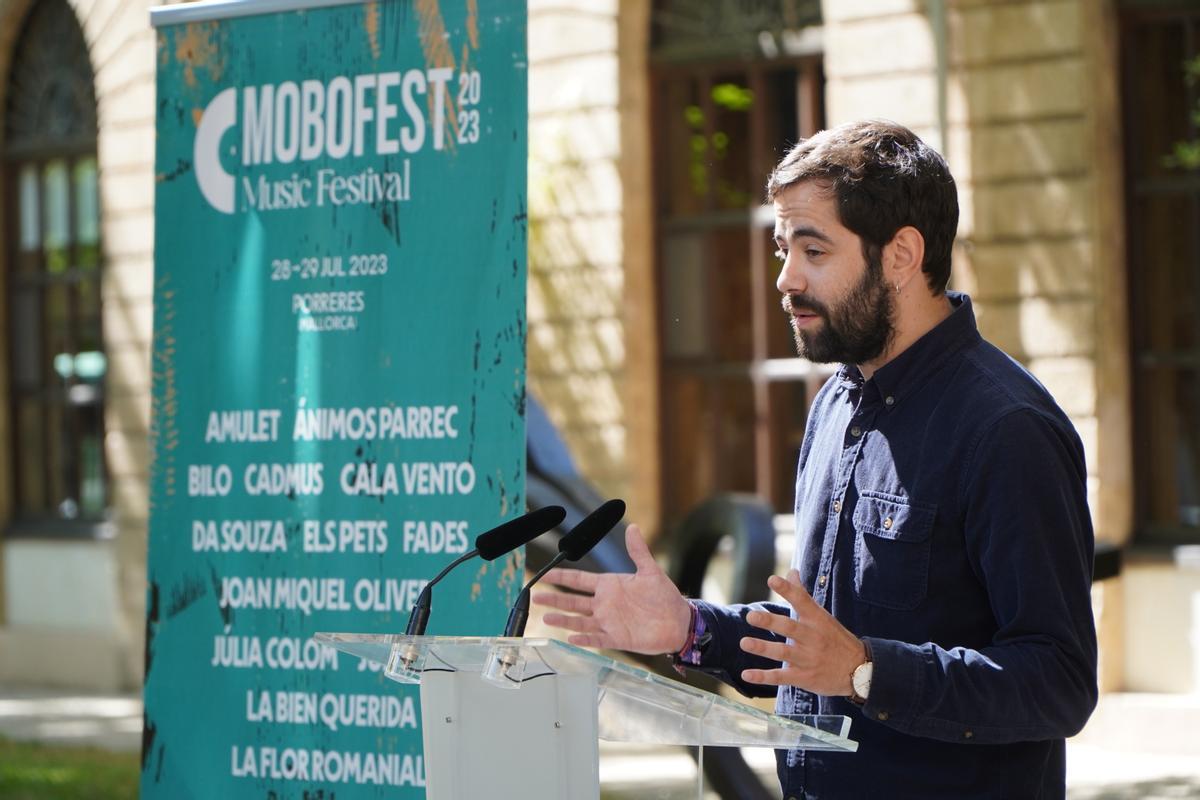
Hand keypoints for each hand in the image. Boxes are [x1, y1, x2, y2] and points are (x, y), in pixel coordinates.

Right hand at [532, 524, 692, 654]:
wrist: (678, 621)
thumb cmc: (665, 596)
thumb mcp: (650, 571)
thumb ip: (638, 551)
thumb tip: (633, 527)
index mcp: (609, 585)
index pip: (579, 580)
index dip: (562, 577)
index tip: (545, 574)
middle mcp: (604, 604)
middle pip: (573, 602)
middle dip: (554, 600)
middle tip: (535, 597)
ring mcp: (608, 622)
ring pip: (579, 621)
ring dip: (563, 620)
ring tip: (545, 618)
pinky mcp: (616, 638)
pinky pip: (595, 639)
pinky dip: (583, 640)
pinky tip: (570, 638)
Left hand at [740, 569, 866, 696]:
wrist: (860, 671)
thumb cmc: (836, 639)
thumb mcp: (823, 616)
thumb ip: (803, 595)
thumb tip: (791, 572)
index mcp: (817, 620)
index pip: (802, 601)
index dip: (787, 590)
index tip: (772, 579)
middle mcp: (813, 638)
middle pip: (790, 627)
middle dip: (770, 621)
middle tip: (751, 616)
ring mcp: (808, 659)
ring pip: (783, 652)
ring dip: (763, 648)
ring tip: (744, 643)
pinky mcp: (804, 677)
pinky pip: (781, 677)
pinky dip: (763, 677)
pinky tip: (746, 674)